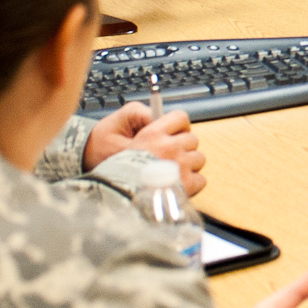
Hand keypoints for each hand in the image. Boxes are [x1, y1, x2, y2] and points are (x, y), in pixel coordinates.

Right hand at [84, 102, 205, 196]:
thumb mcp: (116, 124)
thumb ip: (142, 115)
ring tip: (169, 171)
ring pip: (199, 158)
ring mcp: (178, 169)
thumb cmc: (106, 159)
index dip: (177, 125)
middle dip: (182, 146)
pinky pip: (201, 180)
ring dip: (187, 164)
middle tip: (166, 155)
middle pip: (192, 139)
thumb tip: (162, 117)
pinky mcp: (184, 188)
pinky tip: (174, 184)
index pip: (181, 118)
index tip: (171, 134)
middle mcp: (169, 150)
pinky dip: (191, 182)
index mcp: (153, 134)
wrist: (106, 192)